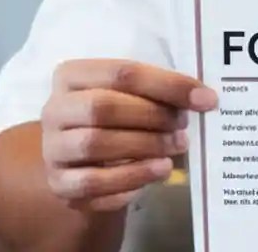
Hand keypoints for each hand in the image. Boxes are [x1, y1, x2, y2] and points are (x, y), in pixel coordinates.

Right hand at [41, 59, 218, 211]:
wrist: (89, 163)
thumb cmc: (117, 118)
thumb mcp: (132, 96)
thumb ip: (158, 92)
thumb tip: (203, 97)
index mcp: (72, 75)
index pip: (121, 72)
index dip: (166, 84)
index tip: (204, 98)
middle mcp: (55, 109)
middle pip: (103, 107)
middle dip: (152, 116)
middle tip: (184, 125)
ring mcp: (53, 149)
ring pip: (95, 144)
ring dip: (145, 147)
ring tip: (177, 147)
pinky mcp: (59, 184)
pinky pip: (92, 183)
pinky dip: (131, 178)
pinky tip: (158, 171)